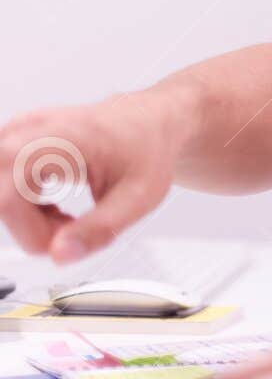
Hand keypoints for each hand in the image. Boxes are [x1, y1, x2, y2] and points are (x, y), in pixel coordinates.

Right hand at [0, 92, 187, 261]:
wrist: (150, 123)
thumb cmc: (148, 149)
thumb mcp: (138, 197)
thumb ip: (99, 229)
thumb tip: (60, 254)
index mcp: (58, 139)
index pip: (9, 197)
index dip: (30, 231)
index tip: (61, 242)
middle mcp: (28, 132)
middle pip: (2, 198)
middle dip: (30, 227)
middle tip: (69, 230)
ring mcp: (17, 137)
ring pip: (1, 196)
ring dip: (27, 219)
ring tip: (66, 217)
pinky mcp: (14, 148)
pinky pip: (4, 189)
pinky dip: (24, 208)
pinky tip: (52, 208)